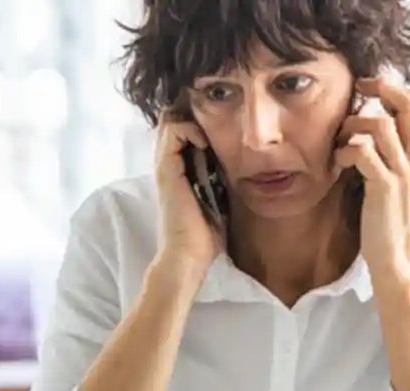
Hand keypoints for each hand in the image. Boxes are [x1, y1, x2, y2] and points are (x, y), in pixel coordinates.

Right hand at [153, 110, 222, 278]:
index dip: (198, 123)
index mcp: (180, 170)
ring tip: (210, 138)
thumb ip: (221, 179)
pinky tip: (205, 144)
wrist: (189, 253)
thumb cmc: (205, 233)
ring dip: (193, 122)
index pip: (182, 131)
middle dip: (196, 118)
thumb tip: (244, 165)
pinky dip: (190, 130)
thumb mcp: (219, 197)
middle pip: (174, 122)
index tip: (221, 129)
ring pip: (171, 121)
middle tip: (217, 126)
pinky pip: (173, 131)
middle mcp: (169, 164)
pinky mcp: (166, 169)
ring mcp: (165, 165)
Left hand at [335, 77, 409, 278]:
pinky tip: (339, 161)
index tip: (376, 91)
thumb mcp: (406, 174)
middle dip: (380, 89)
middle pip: (408, 103)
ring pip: (381, 124)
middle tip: (358, 92)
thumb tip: (383, 115)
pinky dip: (345, 150)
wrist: (395, 254)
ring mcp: (405, 172)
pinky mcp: (384, 187)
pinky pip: (362, 151)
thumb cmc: (393, 211)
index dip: (400, 87)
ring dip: (354, 124)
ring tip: (343, 137)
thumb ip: (402, 145)